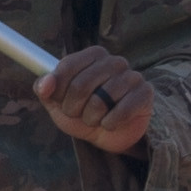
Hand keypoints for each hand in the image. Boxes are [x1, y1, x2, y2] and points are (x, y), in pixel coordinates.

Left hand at [36, 46, 154, 151]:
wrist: (110, 135)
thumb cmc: (83, 113)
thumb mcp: (58, 103)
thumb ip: (45, 89)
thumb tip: (45, 84)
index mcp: (93, 55)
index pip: (67, 67)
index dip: (58, 90)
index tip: (60, 101)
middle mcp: (114, 61)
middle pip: (81, 85)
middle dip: (74, 108)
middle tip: (79, 114)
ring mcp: (132, 76)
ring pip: (99, 102)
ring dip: (92, 119)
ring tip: (96, 119)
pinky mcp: (145, 93)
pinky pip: (120, 112)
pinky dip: (109, 124)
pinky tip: (111, 123)